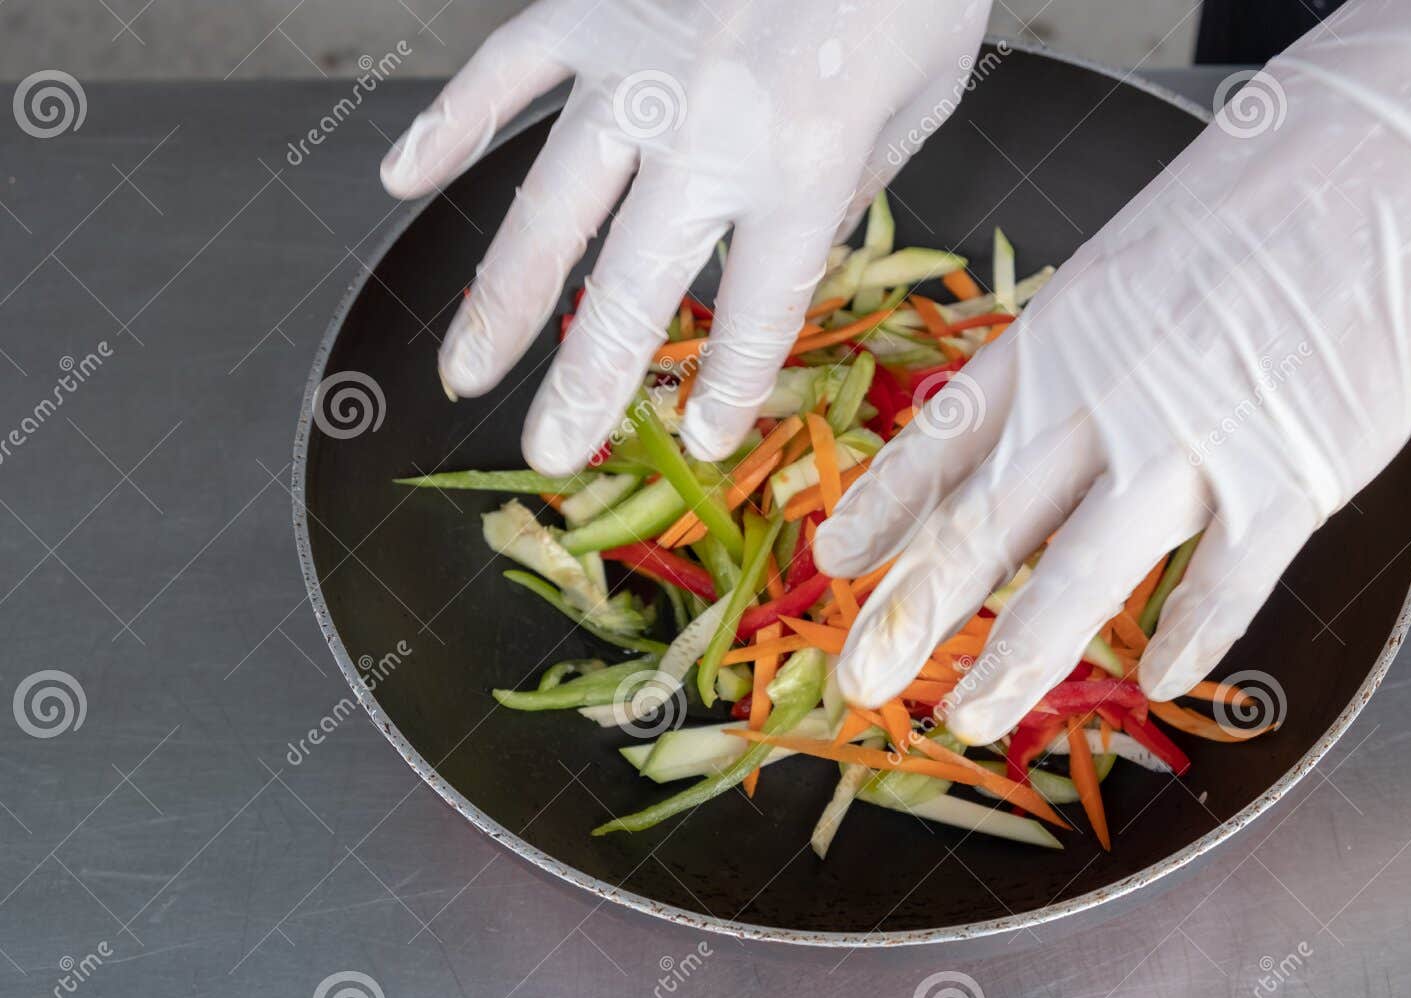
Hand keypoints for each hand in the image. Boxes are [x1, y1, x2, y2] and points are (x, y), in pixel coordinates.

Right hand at [381, 0, 990, 473]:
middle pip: (630, 290)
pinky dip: (450, 123)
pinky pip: (504, 72)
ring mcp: (636, 68)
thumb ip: (847, 190)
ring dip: (500, 300)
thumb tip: (789, 247)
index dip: (727, 389)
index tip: (703, 439)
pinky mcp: (594, 5)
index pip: (751, 313)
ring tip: (462, 370)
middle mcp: (706, 134)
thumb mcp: (918, 104)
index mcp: (801, 166)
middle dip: (584, 384)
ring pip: (549, 208)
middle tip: (547, 450)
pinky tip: (403, 179)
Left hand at [815, 0, 1410, 743]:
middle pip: (988, 523)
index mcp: (1054, 339)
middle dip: (917, 611)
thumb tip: (1017, 437)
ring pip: (1082, 573)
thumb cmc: (1255, 200)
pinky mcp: (1286, 474)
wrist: (1386, 152)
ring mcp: (1189, 439)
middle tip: (863, 679)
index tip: (835, 564)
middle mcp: (1100, 396)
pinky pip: (1225, 581)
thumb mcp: (1120, 269)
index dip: (886, 509)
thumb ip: (1069, 362)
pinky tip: (1161, 682)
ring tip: (969, 715)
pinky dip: (1191, 635)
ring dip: (1020, 655)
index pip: (945, 441)